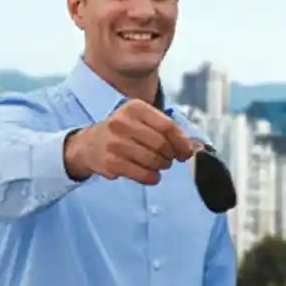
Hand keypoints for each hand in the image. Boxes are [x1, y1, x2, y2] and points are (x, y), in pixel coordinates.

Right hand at [65, 100, 194, 184]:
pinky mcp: (111, 163)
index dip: (182, 142)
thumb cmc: (124, 132)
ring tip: (159, 164)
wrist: (90, 144)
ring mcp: (115, 144)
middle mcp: (122, 123)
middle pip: (161, 144)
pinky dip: (153, 177)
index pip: (167, 126)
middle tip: (170, 159)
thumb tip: (195, 146)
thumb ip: (168, 130)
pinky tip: (151, 174)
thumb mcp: (142, 121)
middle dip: (171, 155)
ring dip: (162, 166)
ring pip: (154, 161)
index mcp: (134, 108)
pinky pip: (144, 174)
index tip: (186, 151)